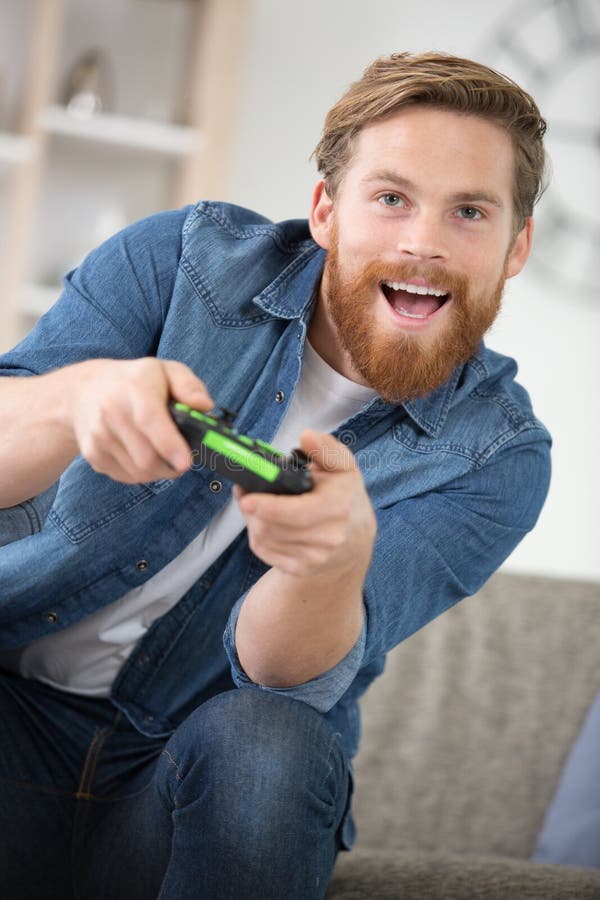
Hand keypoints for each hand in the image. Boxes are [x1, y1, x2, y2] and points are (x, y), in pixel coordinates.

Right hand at [68, 357, 212, 482]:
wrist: (85, 390)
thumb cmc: (134, 381)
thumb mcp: (166, 371)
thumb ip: (189, 386)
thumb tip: (204, 406)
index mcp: (135, 387)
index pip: (149, 419)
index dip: (169, 445)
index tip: (186, 462)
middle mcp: (111, 411)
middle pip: (146, 457)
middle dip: (171, 466)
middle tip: (183, 459)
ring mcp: (98, 435)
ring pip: (139, 472)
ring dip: (159, 470)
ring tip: (163, 453)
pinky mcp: (92, 454)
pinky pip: (127, 477)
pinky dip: (142, 473)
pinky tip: (143, 454)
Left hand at [235, 430, 376, 580]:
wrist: (356, 540)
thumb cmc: (346, 498)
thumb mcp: (344, 467)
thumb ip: (326, 448)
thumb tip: (307, 437)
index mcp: (337, 509)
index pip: (298, 513)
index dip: (268, 506)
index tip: (247, 498)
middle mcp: (327, 538)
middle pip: (273, 527)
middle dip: (253, 509)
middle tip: (245, 492)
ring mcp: (313, 557)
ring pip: (264, 539)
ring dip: (252, 520)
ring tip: (255, 504)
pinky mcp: (300, 569)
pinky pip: (264, 552)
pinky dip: (257, 535)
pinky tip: (263, 521)